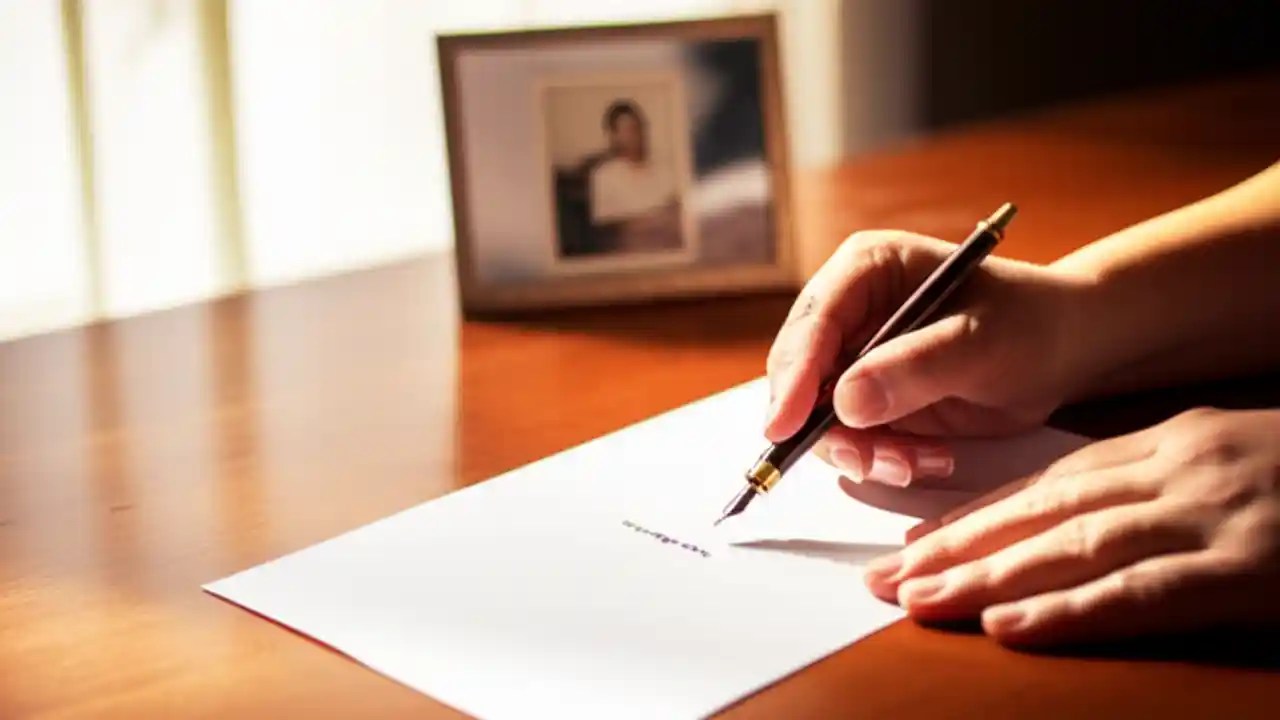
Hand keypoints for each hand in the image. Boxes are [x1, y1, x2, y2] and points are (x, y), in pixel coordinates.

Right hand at [766, 230, 1094, 485]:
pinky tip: (931, 457)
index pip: (813, 321)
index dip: (794, 374)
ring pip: (821, 417)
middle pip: (801, 375)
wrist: (1063, 351)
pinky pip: (854, 441)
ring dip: (864, 450)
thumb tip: (845, 402)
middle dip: (829, 425)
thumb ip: (915, 368)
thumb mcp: (981, 342)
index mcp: (866, 270)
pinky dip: (885, 459)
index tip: (784, 425)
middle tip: (868, 459)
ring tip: (919, 460)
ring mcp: (857, 359)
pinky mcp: (871, 400)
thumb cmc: (1029, 324)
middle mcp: (849, 313)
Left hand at [864, 408, 1279, 646]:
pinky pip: (1144, 593)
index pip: (1048, 483)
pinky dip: (1071, 611)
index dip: (976, 516)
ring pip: (1074, 548)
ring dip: (986, 576)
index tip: (913, 544)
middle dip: (957, 547)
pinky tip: (1009, 626)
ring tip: (916, 600)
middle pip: (1043, 513)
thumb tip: (1078, 525)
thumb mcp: (1233, 462)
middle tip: (883, 579)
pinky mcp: (1254, 567)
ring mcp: (1218, 515)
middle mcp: (1182, 469)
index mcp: (1174, 443)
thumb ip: (1159, 486)